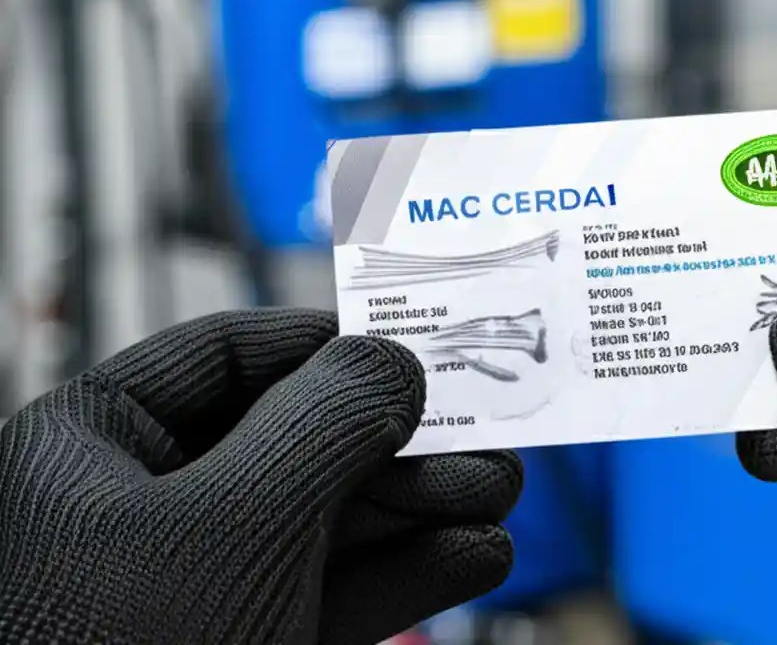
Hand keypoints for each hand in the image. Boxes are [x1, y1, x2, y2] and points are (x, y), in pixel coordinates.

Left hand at [0, 309, 521, 644]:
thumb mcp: (232, 521)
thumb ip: (324, 425)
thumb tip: (391, 362)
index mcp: (97, 449)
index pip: (223, 357)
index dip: (325, 345)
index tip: (413, 343)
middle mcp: (149, 507)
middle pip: (298, 439)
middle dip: (400, 440)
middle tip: (486, 432)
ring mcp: (202, 585)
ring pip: (330, 520)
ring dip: (422, 503)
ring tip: (498, 492)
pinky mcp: (249, 644)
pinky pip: (340, 592)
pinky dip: (410, 573)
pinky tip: (474, 553)